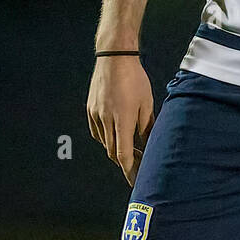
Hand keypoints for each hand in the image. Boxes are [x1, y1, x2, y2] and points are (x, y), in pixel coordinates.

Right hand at [87, 56, 154, 186]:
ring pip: (104, 142)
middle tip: (139, 164)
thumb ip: (147, 126)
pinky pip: (97, 131)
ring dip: (116, 149)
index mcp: (122, 120)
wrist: (114, 58)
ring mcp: (96, 115)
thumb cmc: (135, 78)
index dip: (129, 170)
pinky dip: (106, 138)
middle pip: (113, 152)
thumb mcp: (147, 103)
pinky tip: (116, 135)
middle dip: (125, 161)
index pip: (124, 154)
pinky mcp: (90, 109)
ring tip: (131, 148)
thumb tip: (149, 143)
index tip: (135, 181)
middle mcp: (106, 120)